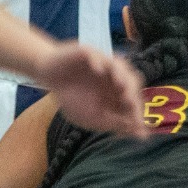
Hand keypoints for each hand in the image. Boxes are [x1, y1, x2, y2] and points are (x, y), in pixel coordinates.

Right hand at [32, 41, 148, 138]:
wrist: (48, 75)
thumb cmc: (71, 97)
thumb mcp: (91, 117)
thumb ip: (114, 123)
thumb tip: (140, 135)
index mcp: (117, 92)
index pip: (134, 100)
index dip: (137, 113)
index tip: (139, 126)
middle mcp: (114, 76)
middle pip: (133, 80)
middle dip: (133, 92)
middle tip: (130, 103)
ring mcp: (103, 63)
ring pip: (119, 64)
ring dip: (121, 74)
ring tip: (120, 85)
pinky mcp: (88, 52)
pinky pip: (96, 55)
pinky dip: (98, 61)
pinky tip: (97, 70)